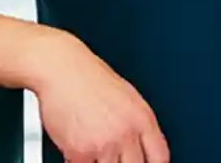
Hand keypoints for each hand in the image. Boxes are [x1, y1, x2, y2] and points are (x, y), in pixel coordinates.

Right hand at [29, 33, 169, 162]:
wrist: (60, 68)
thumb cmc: (88, 76)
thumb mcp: (126, 97)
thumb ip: (136, 124)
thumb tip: (140, 147)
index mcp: (142, 119)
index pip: (159, 157)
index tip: (141, 162)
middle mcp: (126, 133)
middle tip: (111, 155)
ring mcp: (104, 144)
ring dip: (100, 161)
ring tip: (91, 147)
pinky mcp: (81, 151)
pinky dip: (77, 159)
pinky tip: (75, 143)